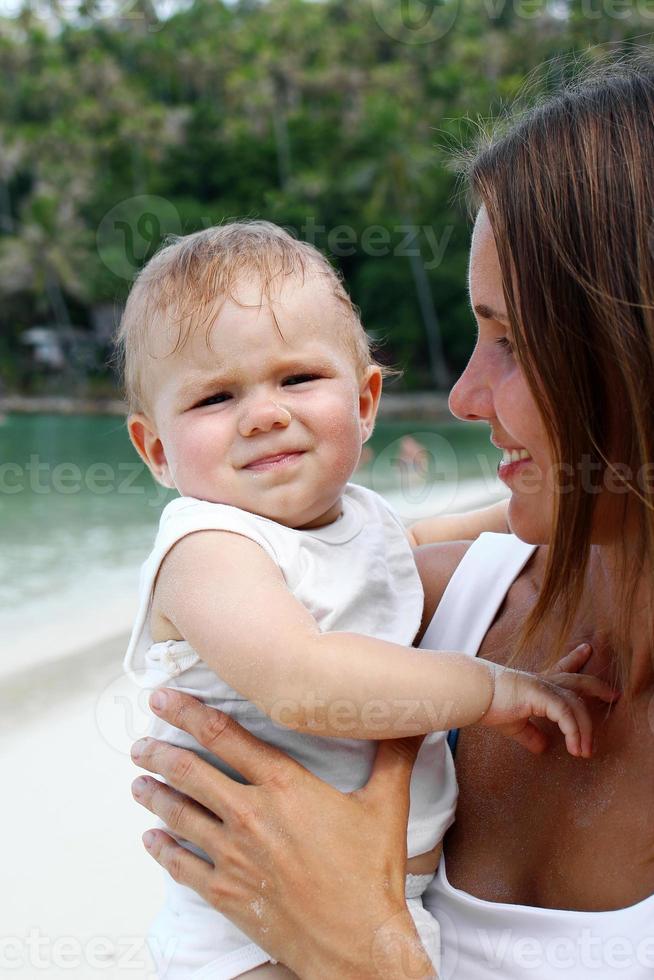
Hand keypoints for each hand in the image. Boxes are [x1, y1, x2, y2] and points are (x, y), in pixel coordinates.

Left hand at [130, 691, 436, 978]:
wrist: (356, 945)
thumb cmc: (371, 876)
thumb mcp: (387, 805)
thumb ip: (393, 755)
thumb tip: (412, 718)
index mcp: (284, 786)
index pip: (225, 736)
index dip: (189, 712)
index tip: (165, 699)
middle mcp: (250, 815)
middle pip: (191, 772)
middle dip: (160, 753)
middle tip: (140, 742)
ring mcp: (234, 855)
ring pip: (180, 815)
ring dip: (154, 795)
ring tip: (137, 782)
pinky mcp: (227, 892)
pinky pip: (182, 866)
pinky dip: (162, 849)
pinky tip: (150, 838)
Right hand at [480, 643, 619, 756]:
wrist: (472, 693)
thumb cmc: (487, 704)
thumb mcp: (514, 724)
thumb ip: (530, 734)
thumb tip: (543, 748)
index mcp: (535, 685)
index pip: (559, 670)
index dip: (574, 661)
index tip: (586, 650)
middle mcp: (541, 681)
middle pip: (575, 679)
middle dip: (596, 685)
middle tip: (614, 693)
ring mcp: (542, 685)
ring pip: (576, 704)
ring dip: (585, 729)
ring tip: (587, 751)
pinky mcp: (540, 694)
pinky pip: (566, 713)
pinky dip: (573, 731)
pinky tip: (575, 747)